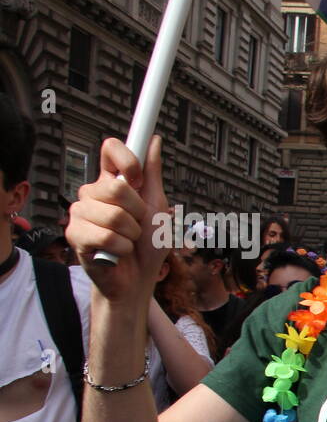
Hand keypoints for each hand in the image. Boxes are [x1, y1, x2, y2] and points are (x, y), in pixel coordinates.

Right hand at [66, 136, 171, 304]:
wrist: (136, 281)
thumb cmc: (146, 245)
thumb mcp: (157, 207)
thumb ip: (153, 174)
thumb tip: (154, 140)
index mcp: (111, 183)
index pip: (109, 150)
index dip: (126, 159)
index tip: (138, 178)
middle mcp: (91, 194)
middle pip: (116, 187)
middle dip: (137, 212)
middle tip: (136, 226)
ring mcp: (80, 213)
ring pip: (114, 215)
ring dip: (131, 234)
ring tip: (127, 241)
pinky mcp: (74, 234)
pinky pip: (107, 236)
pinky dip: (122, 248)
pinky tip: (117, 253)